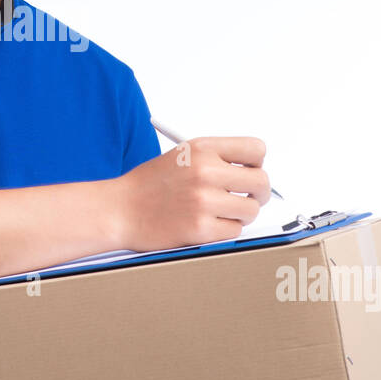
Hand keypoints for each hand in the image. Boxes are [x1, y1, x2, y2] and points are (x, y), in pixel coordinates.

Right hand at [119, 136, 270, 252]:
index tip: (251, 172)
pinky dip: (224, 231)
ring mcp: (203, 200)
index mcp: (201, 148)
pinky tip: (206, 224)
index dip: (257, 164)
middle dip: (258, 193)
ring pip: (250, 210)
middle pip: (261, 181)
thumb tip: (251, 172)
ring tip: (218, 213)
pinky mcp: (201, 228)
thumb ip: (215, 159)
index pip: (255, 149)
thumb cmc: (148, 186)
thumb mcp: (181, 156)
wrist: (119, 210)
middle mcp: (205, 170)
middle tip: (247, 198)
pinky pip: (234, 231)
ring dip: (240, 215)